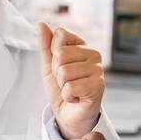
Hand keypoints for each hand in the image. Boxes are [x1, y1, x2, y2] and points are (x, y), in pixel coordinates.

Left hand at [38, 22, 103, 139]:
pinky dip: (68, 96)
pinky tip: (76, 98)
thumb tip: (41, 24)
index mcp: (82, 46)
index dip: (53, 54)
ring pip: (64, 72)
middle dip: (56, 72)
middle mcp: (94, 55)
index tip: (59, 67)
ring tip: (71, 90)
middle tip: (65, 82)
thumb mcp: (48, 66)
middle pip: (60, 54)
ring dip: (62, 86)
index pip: (60, 34)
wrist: (68, 115)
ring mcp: (98, 70)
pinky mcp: (99, 86)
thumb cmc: (61, 90)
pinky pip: (70, 87)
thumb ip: (45, 45)